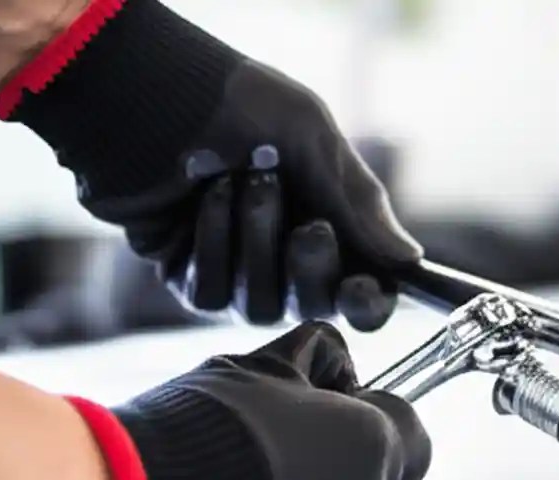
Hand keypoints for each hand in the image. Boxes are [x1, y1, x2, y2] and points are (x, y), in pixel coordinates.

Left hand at [0, 0, 419, 329]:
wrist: (151, 94)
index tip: (363, 288)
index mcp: (335, 225)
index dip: (369, 301)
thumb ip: (361, 204)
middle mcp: (290, 258)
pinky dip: (212, 244)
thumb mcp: (315, 138)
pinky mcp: (190, 279)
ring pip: (263, 305)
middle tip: (308, 228)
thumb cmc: (237, 106)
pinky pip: (213, 295)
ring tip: (239, 185)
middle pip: (319, 305)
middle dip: (314, 268)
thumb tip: (406, 257)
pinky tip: (202, 199)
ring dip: (257, 245)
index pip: (366, 292)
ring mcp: (239, 273)